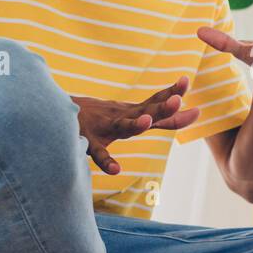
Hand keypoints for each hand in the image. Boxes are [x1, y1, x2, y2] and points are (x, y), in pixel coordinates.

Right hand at [72, 76, 198, 175]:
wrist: (56, 112)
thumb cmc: (102, 118)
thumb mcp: (133, 116)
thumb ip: (164, 119)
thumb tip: (196, 113)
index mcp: (132, 112)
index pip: (156, 102)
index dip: (173, 93)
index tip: (188, 83)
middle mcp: (121, 117)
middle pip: (145, 111)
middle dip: (162, 107)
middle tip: (177, 99)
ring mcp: (104, 128)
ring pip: (123, 127)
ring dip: (134, 124)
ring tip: (147, 122)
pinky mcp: (87, 141)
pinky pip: (98, 154)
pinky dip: (106, 161)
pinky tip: (116, 170)